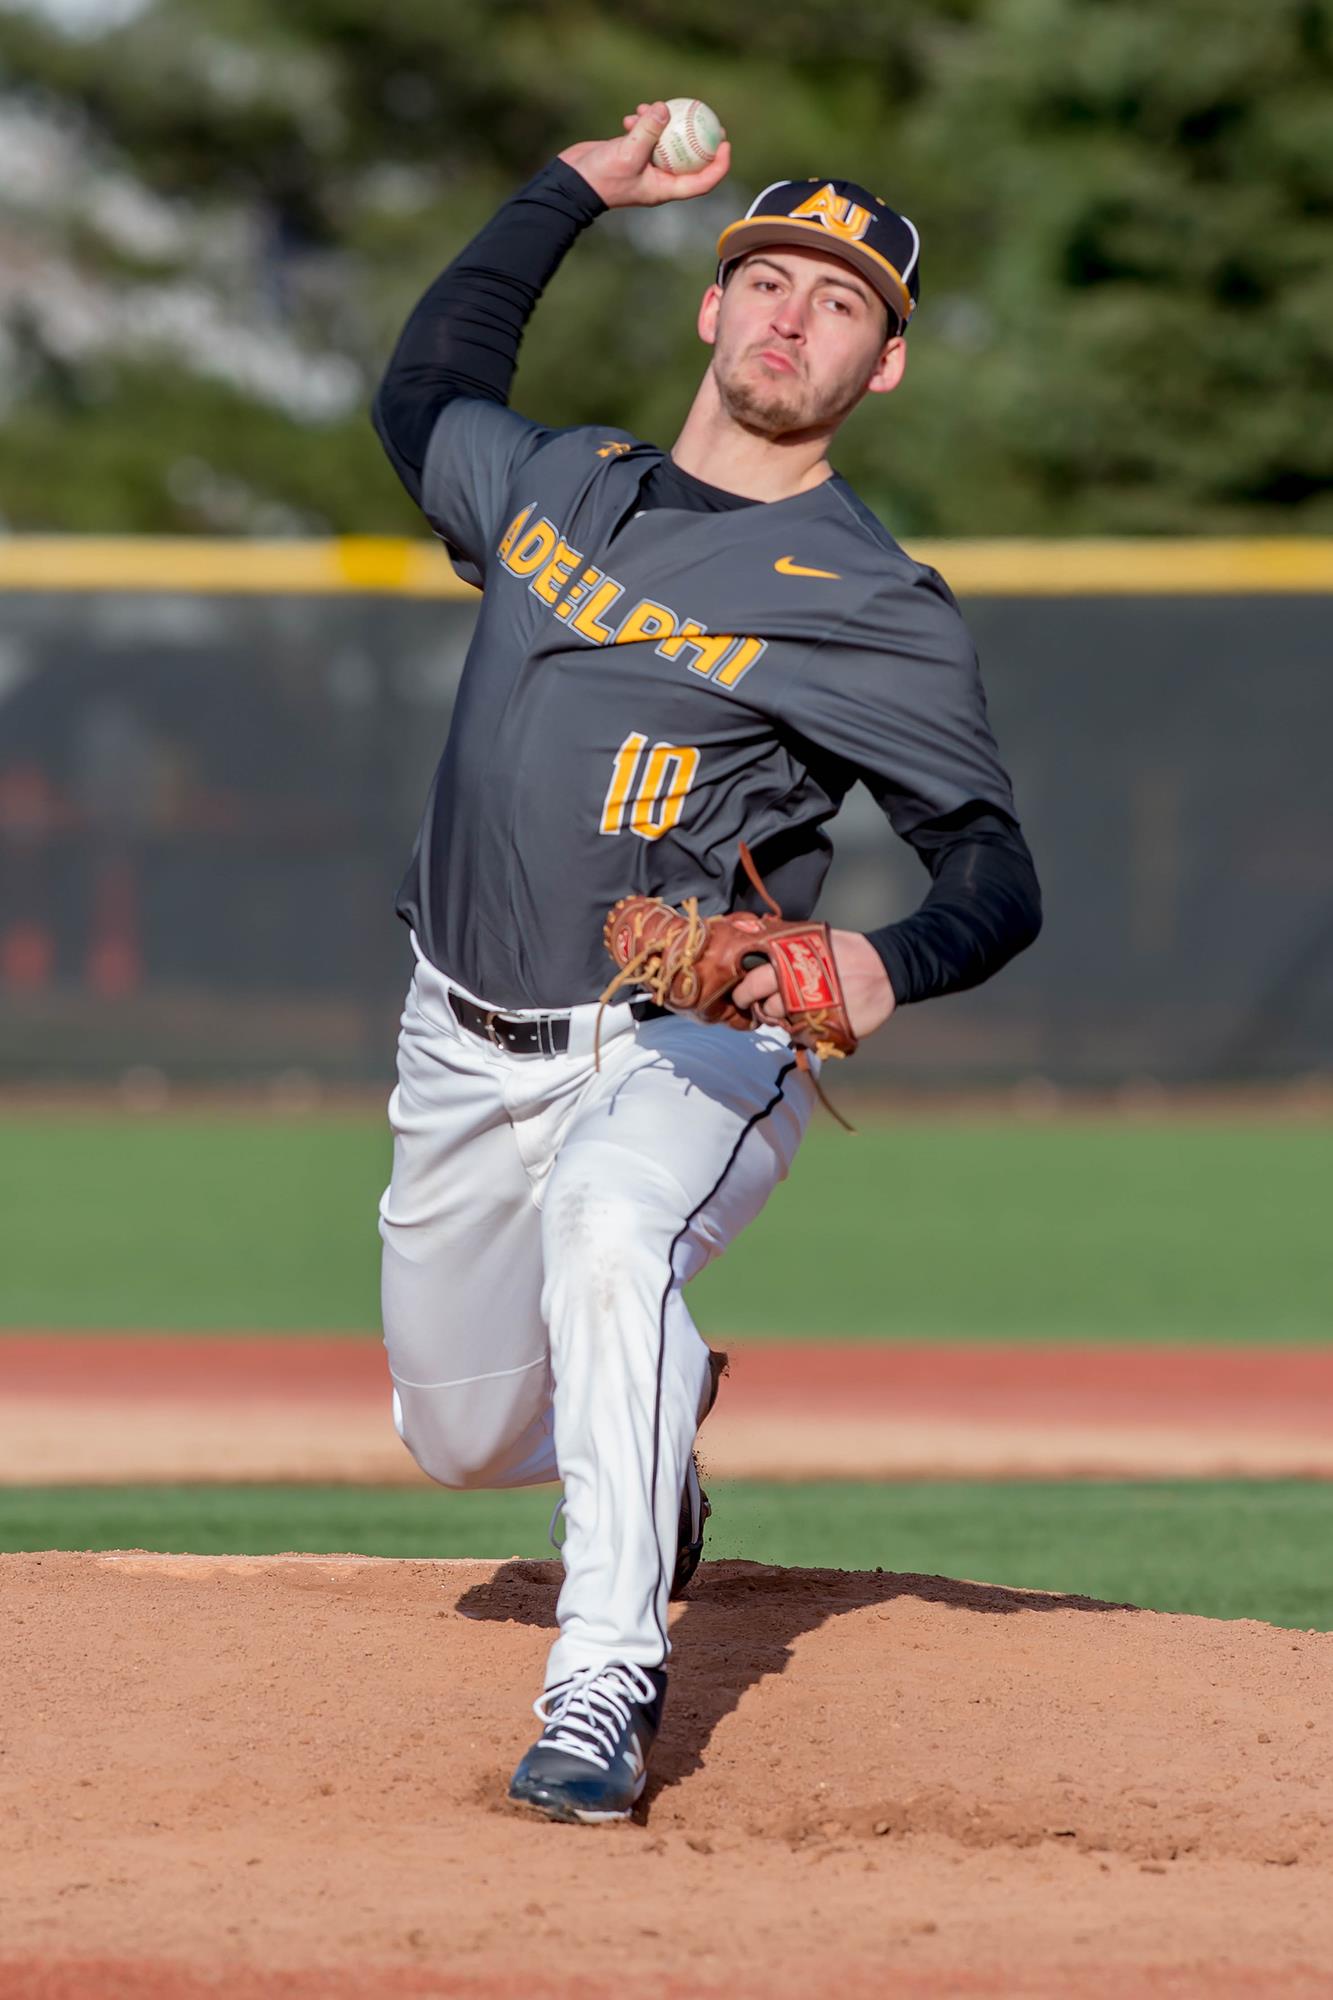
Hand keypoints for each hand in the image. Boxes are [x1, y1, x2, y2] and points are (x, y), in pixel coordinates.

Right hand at [559, 100, 730, 209]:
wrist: (572, 182)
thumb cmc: (601, 177)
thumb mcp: (627, 153)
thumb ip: (648, 131)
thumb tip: (665, 108)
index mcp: (665, 188)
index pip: (702, 181)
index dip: (718, 164)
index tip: (725, 143)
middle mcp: (659, 178)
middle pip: (689, 158)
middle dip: (699, 138)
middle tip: (707, 117)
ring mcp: (646, 165)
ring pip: (666, 141)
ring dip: (662, 122)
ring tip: (651, 108)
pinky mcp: (633, 153)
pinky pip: (647, 135)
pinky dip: (643, 122)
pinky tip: (633, 114)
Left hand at [731, 930, 896, 1040]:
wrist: (885, 970)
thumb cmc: (847, 951)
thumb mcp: (813, 939)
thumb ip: (785, 948)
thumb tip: (757, 946)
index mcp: (791, 963)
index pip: (753, 982)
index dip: (743, 991)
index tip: (740, 994)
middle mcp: (799, 989)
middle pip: (765, 1007)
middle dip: (757, 1008)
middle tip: (756, 1007)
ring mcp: (813, 1012)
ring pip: (783, 1023)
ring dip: (782, 1018)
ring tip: (792, 1009)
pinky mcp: (828, 1030)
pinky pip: (805, 1036)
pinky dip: (803, 1030)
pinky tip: (811, 1018)